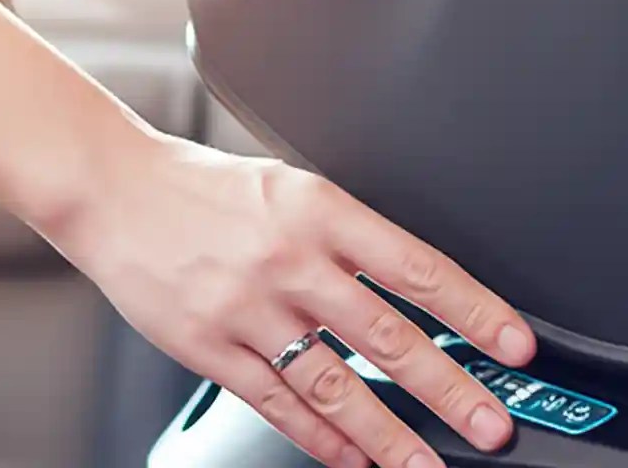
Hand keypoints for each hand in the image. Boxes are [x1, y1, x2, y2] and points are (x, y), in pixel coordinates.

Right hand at [46, 133, 537, 467]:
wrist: (114, 191)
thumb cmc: (206, 187)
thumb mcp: (291, 187)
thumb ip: (348, 236)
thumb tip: (413, 288)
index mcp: (320, 211)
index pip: (416, 268)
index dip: (474, 311)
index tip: (513, 345)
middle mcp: (289, 262)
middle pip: (386, 337)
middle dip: (448, 389)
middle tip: (490, 426)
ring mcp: (247, 311)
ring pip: (334, 385)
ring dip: (388, 435)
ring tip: (426, 466)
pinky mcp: (207, 348)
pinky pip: (276, 402)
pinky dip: (320, 437)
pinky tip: (351, 460)